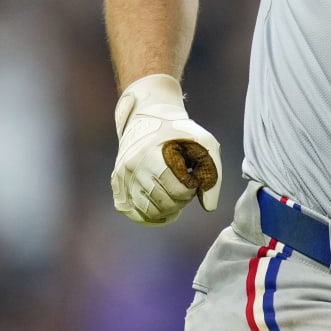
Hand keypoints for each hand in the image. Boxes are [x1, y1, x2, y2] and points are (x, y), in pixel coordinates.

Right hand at [111, 73, 221, 224]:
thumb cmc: (179, 131)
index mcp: (152, 155)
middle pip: (164, 203)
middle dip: (181, 199)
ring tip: (174, 193)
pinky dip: (151, 214)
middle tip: (185, 185)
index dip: (191, 188)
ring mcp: (122, 177)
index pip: (178, 190)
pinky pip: (134, 212)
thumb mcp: (203, 142)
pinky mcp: (117, 183)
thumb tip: (209, 207)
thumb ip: (212, 173)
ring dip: (167, 208)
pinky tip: (162, 204)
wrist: (146, 116)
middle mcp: (133, 167)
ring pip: (149, 211)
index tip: (192, 176)